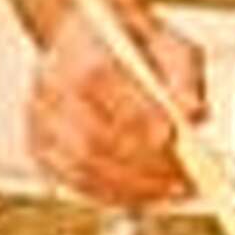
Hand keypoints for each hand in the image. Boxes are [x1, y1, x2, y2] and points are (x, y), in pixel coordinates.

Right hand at [26, 1, 206, 206]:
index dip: (136, 115)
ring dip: (131, 186)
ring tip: (170, 190)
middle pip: (90, 137)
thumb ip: (184, 74)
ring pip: (81, 167)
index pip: (102, 85)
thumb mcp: (168, 42)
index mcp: (80, 55)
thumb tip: (194, 114)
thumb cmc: (131, 44)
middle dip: (141, 164)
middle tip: (181, 178)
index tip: (171, 136)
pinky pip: (74, 182)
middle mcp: (51, 90)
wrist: (88, 40)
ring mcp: (41, 122)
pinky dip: (113, 194)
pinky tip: (144, 195)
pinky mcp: (41, 148)